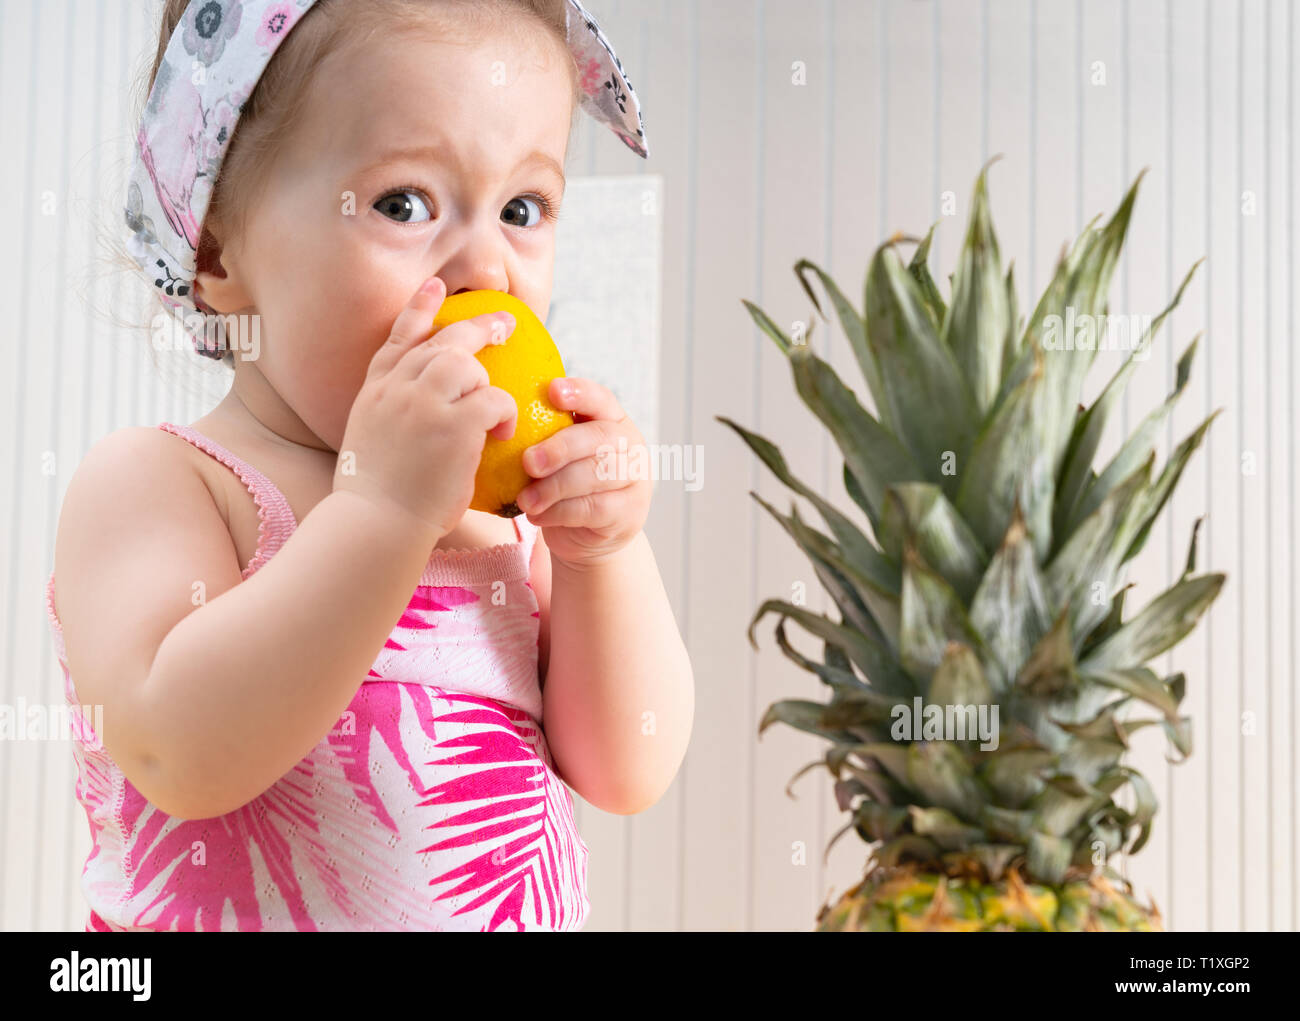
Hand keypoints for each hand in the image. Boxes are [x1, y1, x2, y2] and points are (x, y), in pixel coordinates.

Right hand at [333, 276, 517, 540]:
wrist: (375, 524)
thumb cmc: (377, 500)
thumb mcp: (372, 445)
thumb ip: (394, 418)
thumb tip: (422, 415)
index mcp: (375, 393)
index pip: (398, 339)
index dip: (419, 310)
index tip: (435, 287)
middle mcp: (395, 389)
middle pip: (441, 341)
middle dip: (477, 327)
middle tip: (505, 323)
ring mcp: (422, 403)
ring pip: (466, 363)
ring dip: (486, 381)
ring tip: (496, 407)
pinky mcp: (453, 424)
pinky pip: (492, 398)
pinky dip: (504, 413)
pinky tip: (502, 433)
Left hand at [515, 377, 651, 568]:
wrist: (588, 535)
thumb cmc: (568, 485)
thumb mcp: (561, 455)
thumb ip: (547, 433)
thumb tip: (503, 415)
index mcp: (613, 420)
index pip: (601, 399)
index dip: (579, 393)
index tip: (552, 391)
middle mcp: (631, 445)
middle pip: (600, 438)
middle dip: (560, 448)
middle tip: (528, 462)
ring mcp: (635, 480)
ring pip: (596, 476)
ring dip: (554, 488)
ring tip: (525, 500)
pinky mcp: (628, 513)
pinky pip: (592, 509)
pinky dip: (559, 512)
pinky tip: (538, 516)